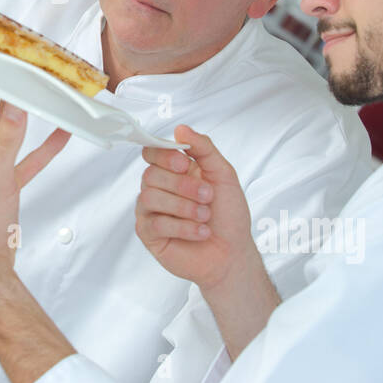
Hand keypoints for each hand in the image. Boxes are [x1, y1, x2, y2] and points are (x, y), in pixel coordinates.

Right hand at [135, 125, 256, 291]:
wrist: (233, 253)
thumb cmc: (229, 216)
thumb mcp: (224, 175)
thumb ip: (204, 148)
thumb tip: (181, 129)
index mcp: (174, 171)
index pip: (152, 152)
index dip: (165, 156)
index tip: (186, 164)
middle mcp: (159, 188)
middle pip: (151, 174)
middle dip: (183, 186)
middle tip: (208, 196)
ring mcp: (151, 211)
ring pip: (149, 197)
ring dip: (184, 207)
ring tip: (205, 217)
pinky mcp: (149, 234)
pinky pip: (154, 223)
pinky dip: (183, 227)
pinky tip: (200, 232)